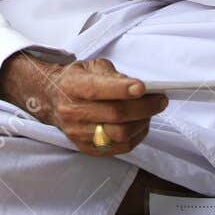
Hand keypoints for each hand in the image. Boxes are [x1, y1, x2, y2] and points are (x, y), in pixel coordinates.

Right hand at [0, 55, 167, 156]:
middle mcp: (72, 112)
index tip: (143, 87)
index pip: (97, 90)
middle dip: (144, 107)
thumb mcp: (91, 67)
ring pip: (120, 134)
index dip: (122, 89)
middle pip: (114, 115)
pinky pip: (119, 148)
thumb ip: (113, 75)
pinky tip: (142, 124)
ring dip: (143, 123)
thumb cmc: (77, 80)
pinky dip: (136, 136)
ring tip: (152, 112)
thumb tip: (136, 87)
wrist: (53, 99)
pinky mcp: (87, 148)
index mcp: (72, 86)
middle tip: (160, 100)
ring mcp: (78, 133)